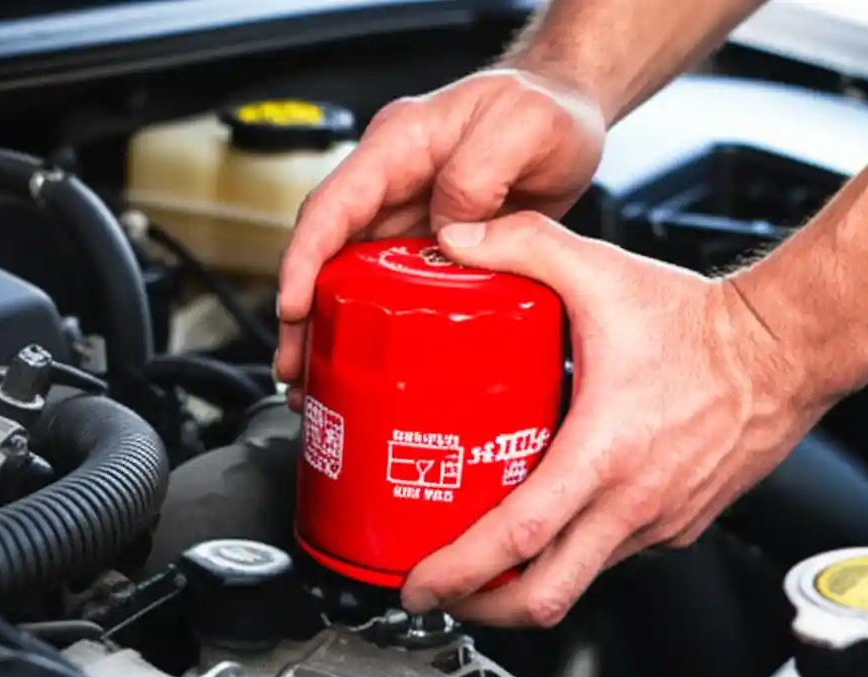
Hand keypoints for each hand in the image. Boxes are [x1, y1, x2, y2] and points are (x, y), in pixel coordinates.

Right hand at [276, 69, 606, 391]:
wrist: (574, 111)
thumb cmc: (548, 104)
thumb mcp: (523, 126)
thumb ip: (479, 173)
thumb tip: (447, 233)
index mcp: (401, 143)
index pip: (333, 204)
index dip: (305, 258)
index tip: (293, 306)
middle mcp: (396, 180)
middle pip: (329, 250)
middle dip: (303, 312)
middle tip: (297, 368)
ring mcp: (414, 212)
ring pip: (355, 276)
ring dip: (334, 327)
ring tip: (322, 381)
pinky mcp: (439, 241)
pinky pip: (399, 286)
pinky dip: (383, 326)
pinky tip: (381, 363)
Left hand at [399, 213, 830, 626]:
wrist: (785, 349)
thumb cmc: (705, 326)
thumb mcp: (601, 271)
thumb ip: (522, 245)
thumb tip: (457, 239)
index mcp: (604, 453)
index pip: (519, 539)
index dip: (459, 571)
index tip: (419, 581)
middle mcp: (633, 502)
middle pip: (545, 596)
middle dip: (482, 606)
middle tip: (440, 591)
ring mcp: (659, 521)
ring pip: (580, 580)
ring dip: (527, 583)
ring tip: (485, 560)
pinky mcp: (680, 523)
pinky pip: (615, 556)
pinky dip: (574, 553)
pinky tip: (554, 517)